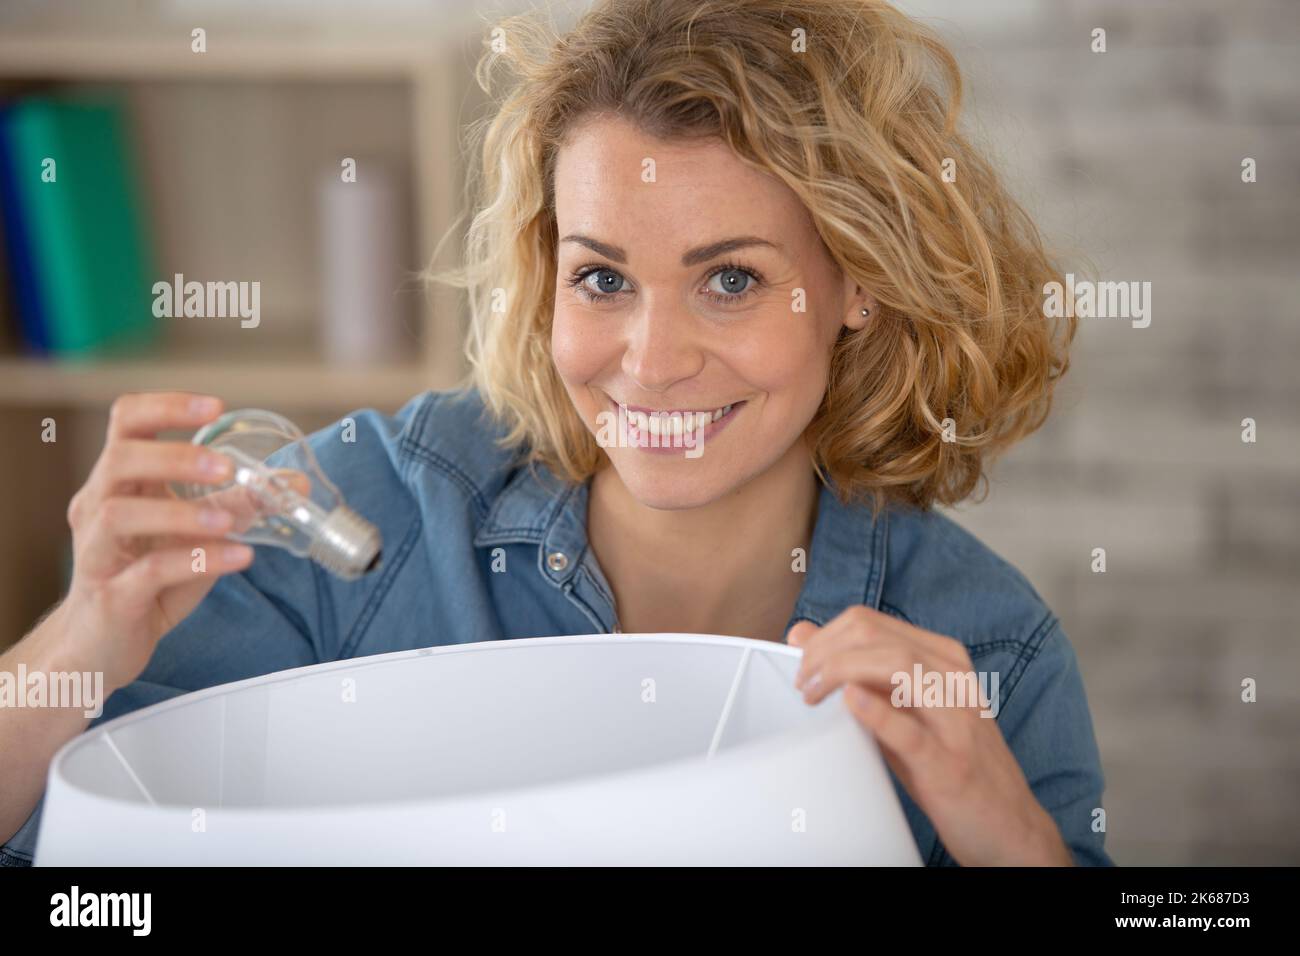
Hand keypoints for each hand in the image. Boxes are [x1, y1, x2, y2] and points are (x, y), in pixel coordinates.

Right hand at [55, 392, 258, 694]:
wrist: (98, 646)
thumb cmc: (145, 580)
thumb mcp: (196, 537)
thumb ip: (236, 508)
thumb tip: (293, 486)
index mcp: (118, 482)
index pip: (126, 422)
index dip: (167, 406)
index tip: (215, 406)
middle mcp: (98, 508)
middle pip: (120, 459)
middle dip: (174, 457)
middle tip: (224, 467)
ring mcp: (97, 553)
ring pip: (121, 514)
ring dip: (182, 512)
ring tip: (231, 522)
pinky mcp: (110, 597)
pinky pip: (148, 572)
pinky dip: (197, 561)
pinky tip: (238, 557)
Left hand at [788, 606, 1073, 865]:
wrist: (1008, 825)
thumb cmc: (948, 764)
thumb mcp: (900, 710)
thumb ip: (857, 673)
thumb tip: (802, 634)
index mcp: (941, 658)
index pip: (869, 622)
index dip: (824, 638)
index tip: (801, 665)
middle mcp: (952, 678)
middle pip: (876, 636)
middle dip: (824, 652)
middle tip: (802, 683)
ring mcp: (956, 718)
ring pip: (897, 665)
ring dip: (840, 672)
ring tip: (812, 694)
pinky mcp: (951, 763)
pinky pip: (913, 730)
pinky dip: (878, 712)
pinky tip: (851, 702)